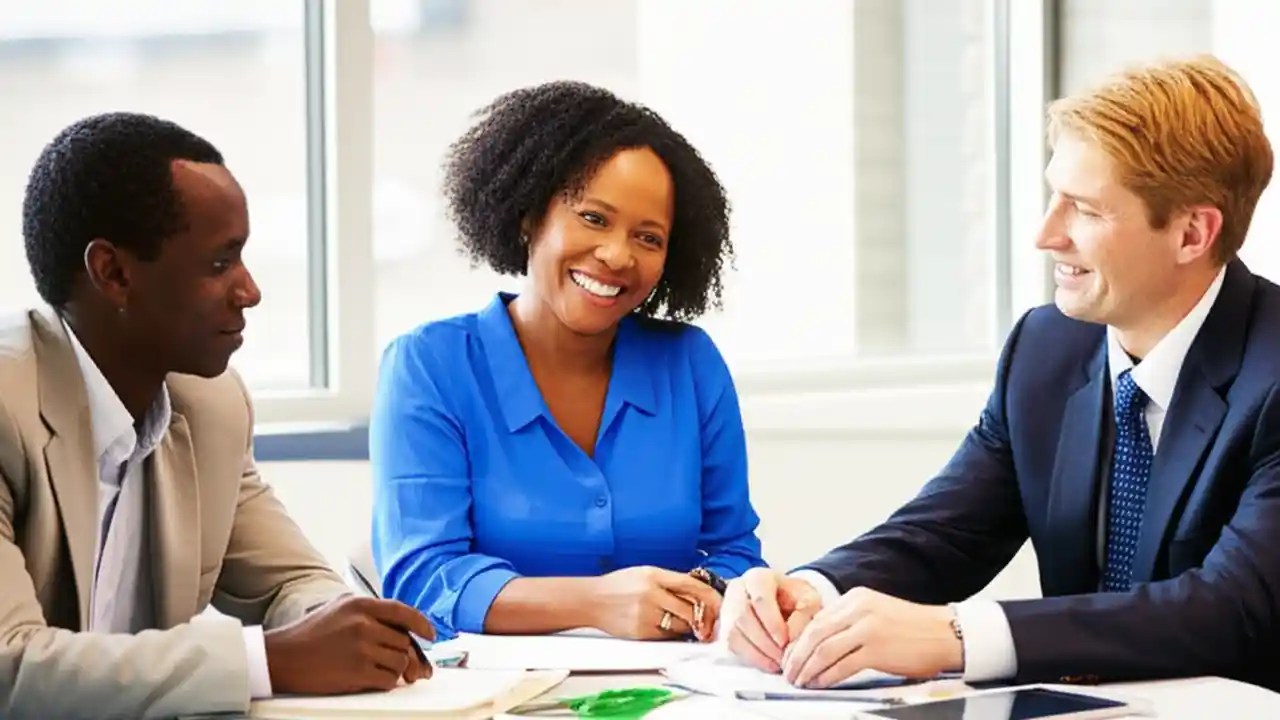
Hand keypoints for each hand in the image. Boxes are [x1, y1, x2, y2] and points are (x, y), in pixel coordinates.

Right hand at [264, 595, 436, 693]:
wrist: (283, 657)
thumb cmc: (309, 634)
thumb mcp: (339, 609)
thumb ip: (369, 612)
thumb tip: (400, 625)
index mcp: (361, 605)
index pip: (403, 612)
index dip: (422, 623)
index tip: (430, 634)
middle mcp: (364, 624)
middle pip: (404, 641)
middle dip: (408, 654)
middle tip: (412, 665)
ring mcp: (362, 648)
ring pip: (400, 661)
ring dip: (397, 669)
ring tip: (385, 671)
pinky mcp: (358, 672)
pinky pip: (389, 679)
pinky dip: (388, 682)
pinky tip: (377, 679)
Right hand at [585, 566, 721, 640]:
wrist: (591, 600)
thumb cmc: (619, 585)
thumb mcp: (645, 573)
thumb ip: (670, 581)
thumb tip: (699, 593)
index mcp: (654, 575)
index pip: (692, 586)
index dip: (711, 596)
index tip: (719, 604)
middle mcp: (651, 594)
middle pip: (691, 609)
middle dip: (704, 618)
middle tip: (710, 622)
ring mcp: (645, 614)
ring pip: (681, 626)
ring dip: (689, 627)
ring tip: (688, 624)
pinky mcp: (641, 632)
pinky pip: (667, 636)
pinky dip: (673, 634)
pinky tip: (669, 628)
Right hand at [723, 568, 821, 672]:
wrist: (782, 603)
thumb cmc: (794, 599)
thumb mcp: (808, 599)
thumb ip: (805, 613)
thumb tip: (791, 636)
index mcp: (758, 578)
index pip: (760, 599)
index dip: (772, 623)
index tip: (785, 641)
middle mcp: (737, 590)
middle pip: (743, 617)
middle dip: (765, 642)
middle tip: (783, 657)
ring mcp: (728, 609)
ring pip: (734, 633)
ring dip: (757, 653)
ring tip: (778, 663)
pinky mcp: (724, 628)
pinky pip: (731, 646)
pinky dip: (751, 658)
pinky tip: (768, 663)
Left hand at [782, 587, 960, 688]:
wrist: (945, 633)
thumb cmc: (913, 628)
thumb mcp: (876, 612)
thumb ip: (849, 621)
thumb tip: (820, 642)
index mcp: (856, 597)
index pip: (817, 619)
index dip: (799, 640)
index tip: (790, 655)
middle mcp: (859, 609)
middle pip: (815, 633)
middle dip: (796, 655)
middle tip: (788, 671)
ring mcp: (867, 628)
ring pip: (824, 650)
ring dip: (807, 668)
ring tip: (800, 680)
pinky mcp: (877, 649)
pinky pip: (842, 665)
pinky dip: (826, 676)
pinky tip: (820, 683)